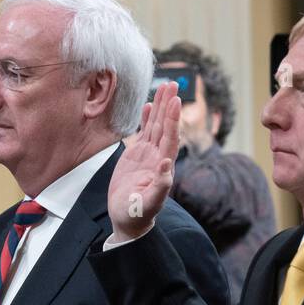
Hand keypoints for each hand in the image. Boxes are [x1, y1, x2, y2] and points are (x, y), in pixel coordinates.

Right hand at [107, 80, 180, 242]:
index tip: (175, 102)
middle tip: (174, 84)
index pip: (170, 138)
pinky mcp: (136, 156)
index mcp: (163, 167)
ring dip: (160, 107)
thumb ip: (160, 186)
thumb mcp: (149, 203)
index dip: (173, 120)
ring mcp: (148, 155)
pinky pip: (143, 133)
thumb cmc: (138, 215)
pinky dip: (146, 118)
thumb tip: (167, 165)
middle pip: (165, 126)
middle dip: (169, 105)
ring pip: (156, 126)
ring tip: (164, 87)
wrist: (128, 220)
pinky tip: (148, 105)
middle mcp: (158, 157)